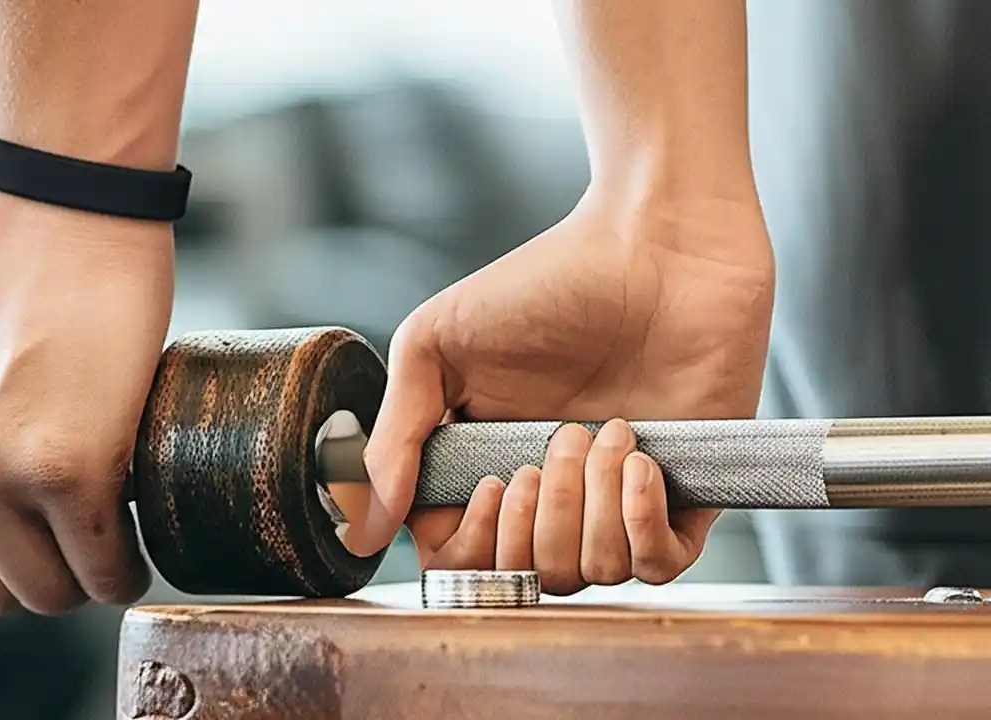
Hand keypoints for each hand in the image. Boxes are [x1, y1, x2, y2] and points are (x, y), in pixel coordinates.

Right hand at [349, 190, 773, 591]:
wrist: (657, 242)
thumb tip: (364, 530)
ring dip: (590, 506)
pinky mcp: (682, 494)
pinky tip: (637, 456)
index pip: (461, 558)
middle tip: (551, 442)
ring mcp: (614, 498)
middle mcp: (549, 493)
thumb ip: (395, 439)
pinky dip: (642, 521)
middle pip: (523, 577)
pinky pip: (658, 567)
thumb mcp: (437, 345)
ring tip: (603, 431)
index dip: (468, 544)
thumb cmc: (546, 281)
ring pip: (588, 574)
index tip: (487, 482)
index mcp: (484, 464)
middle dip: (532, 521)